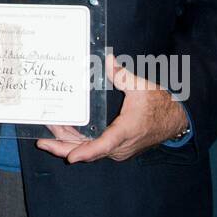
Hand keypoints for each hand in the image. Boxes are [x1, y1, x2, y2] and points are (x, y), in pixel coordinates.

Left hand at [36, 52, 188, 162]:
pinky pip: (94, 148)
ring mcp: (118, 149)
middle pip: (89, 152)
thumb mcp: (142, 86)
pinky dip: (78, 143)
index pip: (104, 145)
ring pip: (89, 151)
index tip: (71, 157)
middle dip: (64, 147)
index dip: (86, 151)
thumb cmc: (159, 104)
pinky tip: (63, 134)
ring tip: (46, 134)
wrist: (174, 121)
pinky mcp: (116, 148)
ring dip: (68, 143)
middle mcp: (120, 146)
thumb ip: (123, 74)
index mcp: (126, 131)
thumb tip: (108, 58)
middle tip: (42, 142)